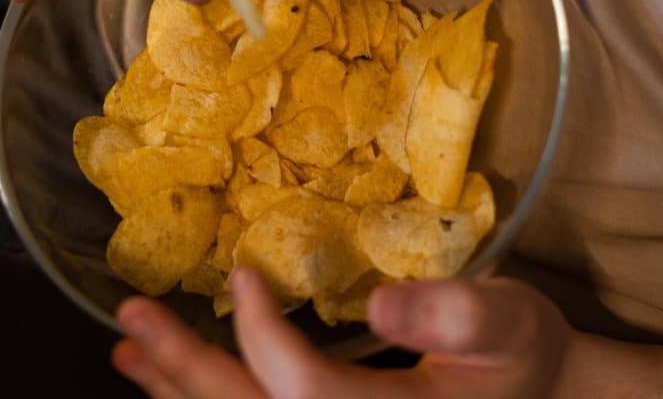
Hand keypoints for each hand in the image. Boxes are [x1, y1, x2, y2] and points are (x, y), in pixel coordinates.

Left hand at [111, 268, 573, 398]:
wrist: (533, 394)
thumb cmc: (521, 356)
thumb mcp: (507, 324)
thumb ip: (456, 316)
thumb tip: (377, 304)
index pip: (305, 391)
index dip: (263, 334)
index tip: (243, 276)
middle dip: (184, 367)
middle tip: (132, 318)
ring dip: (176, 389)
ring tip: (128, 352)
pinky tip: (167, 382)